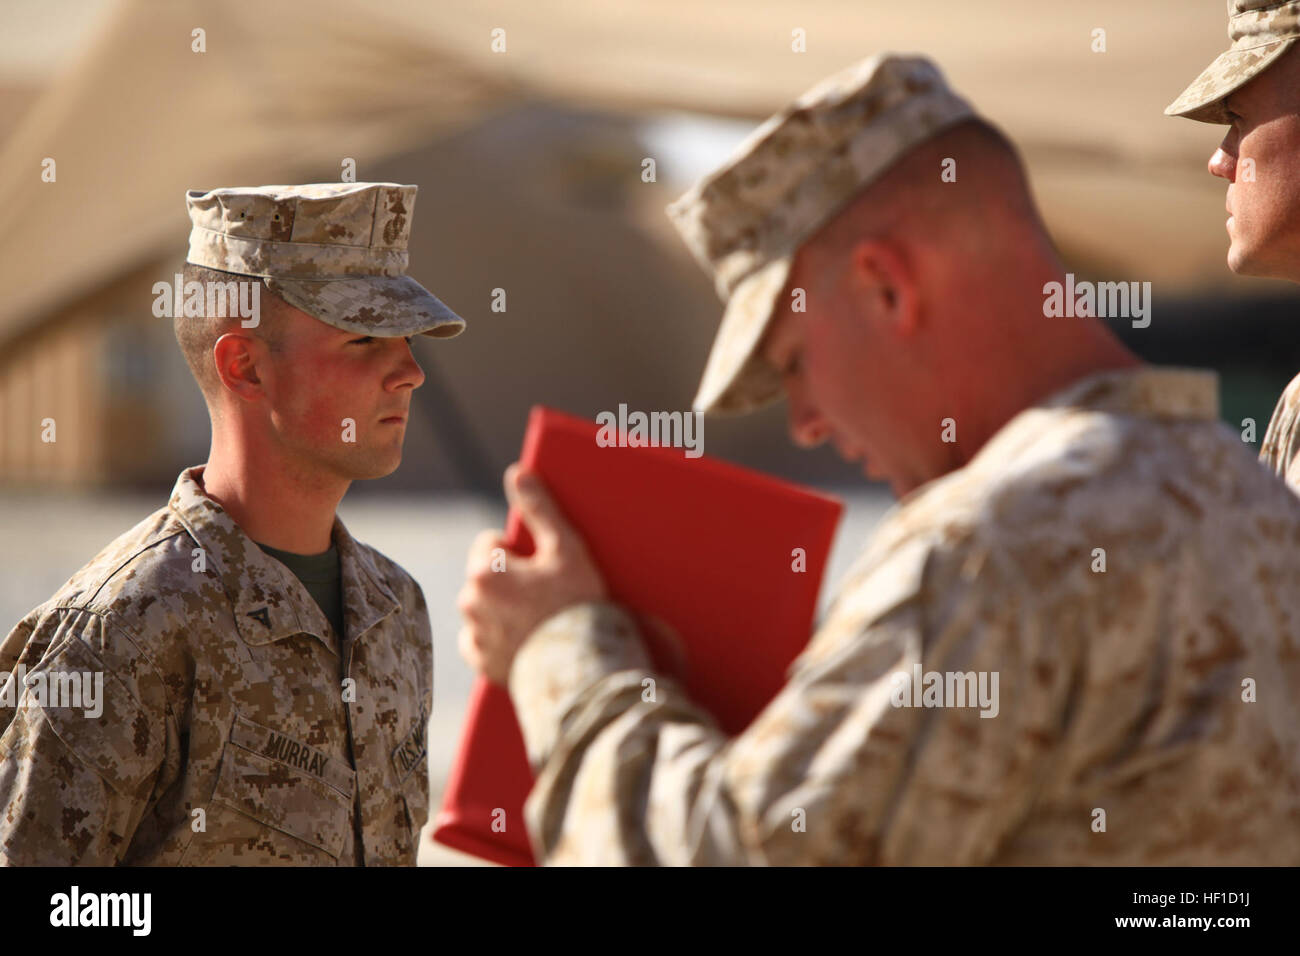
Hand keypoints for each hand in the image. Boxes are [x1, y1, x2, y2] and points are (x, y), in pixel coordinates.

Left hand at [457, 464, 606, 684]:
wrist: (582, 669)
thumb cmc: (577, 605)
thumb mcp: (565, 550)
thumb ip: (539, 509)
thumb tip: (517, 472)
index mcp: (484, 572)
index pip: (489, 543)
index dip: (517, 552)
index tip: (540, 568)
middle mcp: (470, 604)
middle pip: (485, 575)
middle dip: (508, 580)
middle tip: (544, 595)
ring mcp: (474, 636)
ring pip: (483, 608)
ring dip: (502, 608)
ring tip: (539, 620)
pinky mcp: (482, 664)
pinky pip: (482, 642)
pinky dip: (498, 639)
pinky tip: (525, 641)